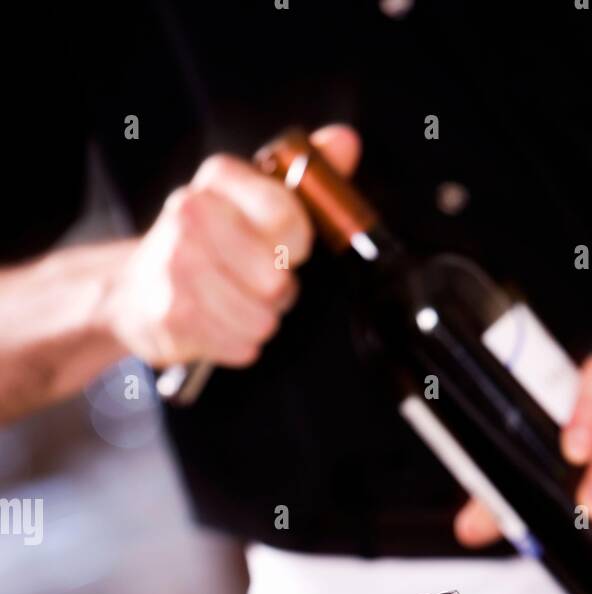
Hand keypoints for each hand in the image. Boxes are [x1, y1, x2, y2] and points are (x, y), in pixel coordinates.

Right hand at [104, 125, 360, 367]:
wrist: (135, 289)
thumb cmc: (209, 244)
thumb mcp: (254, 199)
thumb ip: (305, 173)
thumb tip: (347, 141)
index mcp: (218, 178)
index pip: (289, 218)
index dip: (297, 245)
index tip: (283, 245)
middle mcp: (190, 214)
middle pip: (278, 280)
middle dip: (277, 292)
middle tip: (255, 282)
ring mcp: (177, 266)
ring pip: (262, 320)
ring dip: (259, 321)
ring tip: (234, 303)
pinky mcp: (173, 316)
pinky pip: (242, 347)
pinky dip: (238, 344)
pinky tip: (217, 324)